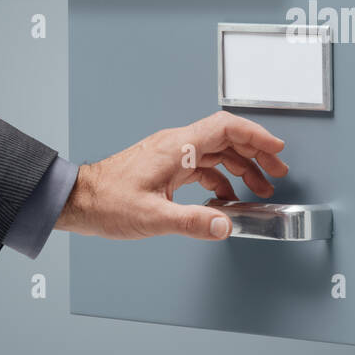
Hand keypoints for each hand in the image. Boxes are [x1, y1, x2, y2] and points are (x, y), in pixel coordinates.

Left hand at [54, 112, 287, 240]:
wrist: (77, 200)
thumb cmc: (106, 202)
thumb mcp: (152, 217)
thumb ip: (192, 222)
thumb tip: (225, 226)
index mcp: (177, 148)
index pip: (226, 128)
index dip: (255, 135)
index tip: (276, 148)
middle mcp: (176, 145)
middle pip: (226, 139)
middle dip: (256, 153)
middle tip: (278, 170)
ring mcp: (170, 155)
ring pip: (216, 153)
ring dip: (241, 167)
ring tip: (260, 187)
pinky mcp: (165, 167)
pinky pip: (202, 166)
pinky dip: (221, 179)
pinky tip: (227, 199)